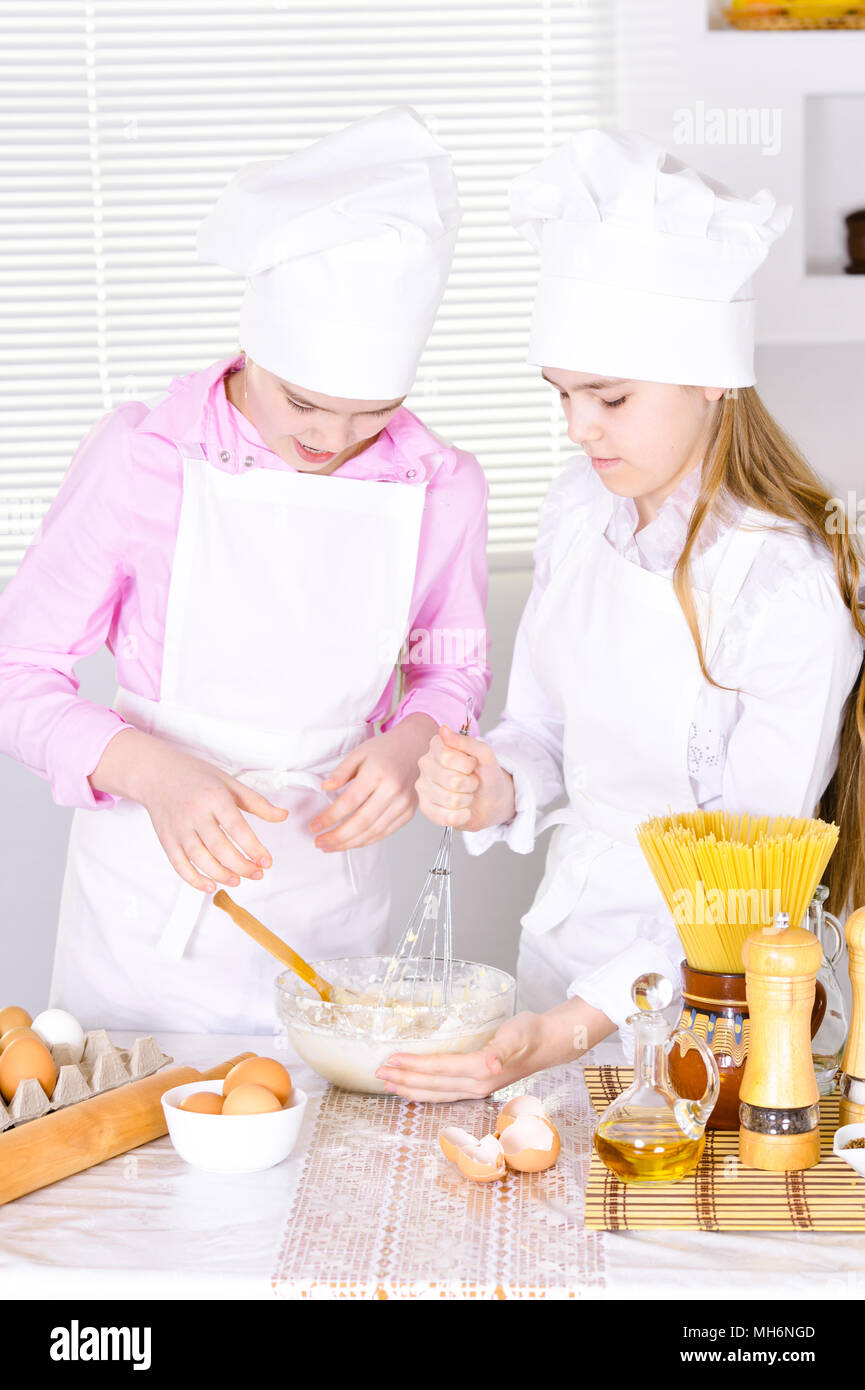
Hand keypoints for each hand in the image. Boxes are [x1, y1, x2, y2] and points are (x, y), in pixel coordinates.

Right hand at [89, 727, 288, 892]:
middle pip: (220, 848)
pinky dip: (194, 879)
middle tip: (256, 874)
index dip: (254, 848)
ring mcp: (179, 828)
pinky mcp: (166, 839)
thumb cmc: (194, 776)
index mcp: (214, 797)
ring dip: (221, 875)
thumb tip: (282, 816)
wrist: (156, 773)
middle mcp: (195, 813)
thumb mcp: (229, 782)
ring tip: (238, 880)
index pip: (238, 828)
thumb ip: (256, 802)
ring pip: (200, 859)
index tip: (266, 861)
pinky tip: (210, 885)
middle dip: (241, 866)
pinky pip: (179, 865)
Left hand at [309, 713, 435, 851]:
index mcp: (377, 773)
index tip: (315, 826)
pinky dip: (366, 841)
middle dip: (337, 837)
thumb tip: (325, 788)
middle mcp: (393, 790)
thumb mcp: (359, 753)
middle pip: (361, 822)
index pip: (349, 802)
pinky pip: (385, 832)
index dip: (330, 818)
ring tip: (331, 846)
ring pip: (373, 832)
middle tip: (320, 842)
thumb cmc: (387, 750)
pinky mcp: (408, 812)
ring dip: (350, 843)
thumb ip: (341, 771)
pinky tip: (352, 842)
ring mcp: (403, 803)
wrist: (416, 747)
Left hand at [374, 996, 615, 1101]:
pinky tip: (415, 1089)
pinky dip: (426, 1092)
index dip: (414, 1066)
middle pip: (432, 1086)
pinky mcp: (477, 1086)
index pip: (439, 1069)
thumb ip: (501, 1050)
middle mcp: (475, 1085)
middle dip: (404, 1080)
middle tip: (378, 1073)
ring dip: (411, 1089)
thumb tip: (490, 1065)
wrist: (550, 1043)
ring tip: (388, 1084)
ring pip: (436, 1093)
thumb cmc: (532, 1033)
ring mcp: (476, 1089)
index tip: (391, 1060)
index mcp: (480, 1072)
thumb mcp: (517, 1035)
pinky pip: (445, 1093)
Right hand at [415, 724, 514, 831]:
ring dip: (467, 799)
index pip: (447, 757)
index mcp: (437, 746)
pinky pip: (448, 817)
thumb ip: (467, 742)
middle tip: (471, 781)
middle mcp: (426, 765)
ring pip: (451, 800)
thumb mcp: (485, 754)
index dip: (467, 764)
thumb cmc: (486, 774)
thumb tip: (444, 729)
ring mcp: (423, 788)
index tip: (472, 764)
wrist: (491, 799)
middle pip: (452, 780)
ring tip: (466, 793)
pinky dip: (463, 815)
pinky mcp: (426, 809)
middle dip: (470, 783)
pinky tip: (462, 808)